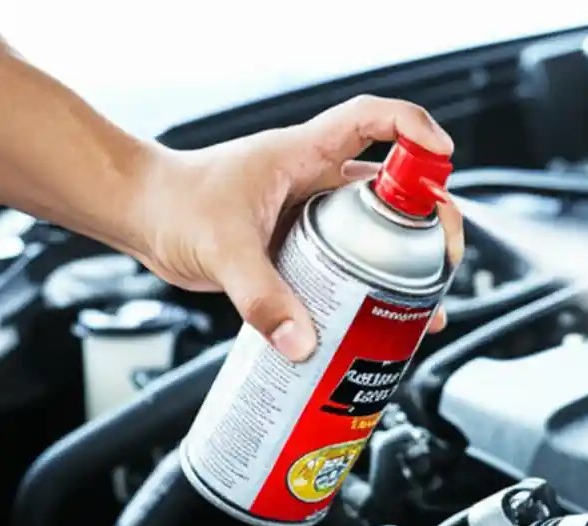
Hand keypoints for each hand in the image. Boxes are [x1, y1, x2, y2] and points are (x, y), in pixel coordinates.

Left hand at [123, 95, 462, 361]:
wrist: (142, 216)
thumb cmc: (173, 203)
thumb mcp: (221, 249)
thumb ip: (261, 297)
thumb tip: (301, 342)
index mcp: (305, 153)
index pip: (373, 120)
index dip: (415, 130)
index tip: (442, 157)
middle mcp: (319, 179)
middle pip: (397, 184)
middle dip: (432, 218)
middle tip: (444, 256)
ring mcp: (315, 213)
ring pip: (381, 229)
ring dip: (409, 261)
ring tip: (428, 304)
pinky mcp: (306, 247)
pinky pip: (353, 263)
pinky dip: (373, 289)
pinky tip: (384, 322)